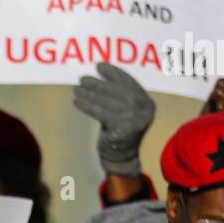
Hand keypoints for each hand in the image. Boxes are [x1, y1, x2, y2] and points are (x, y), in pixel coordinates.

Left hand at [73, 62, 155, 176]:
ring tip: (76, 89)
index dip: (113, 72)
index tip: (99, 65)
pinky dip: (87, 106)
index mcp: (147, 102)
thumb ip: (117, 95)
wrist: (120, 157)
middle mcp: (144, 109)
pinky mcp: (122, 128)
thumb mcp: (123, 110)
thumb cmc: (118, 130)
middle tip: (82, 79)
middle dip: (98, 84)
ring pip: (107, 102)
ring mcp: (135, 119)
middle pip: (117, 91)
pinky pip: (100, 113)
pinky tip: (77, 101)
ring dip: (89, 94)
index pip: (129, 82)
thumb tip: (96, 76)